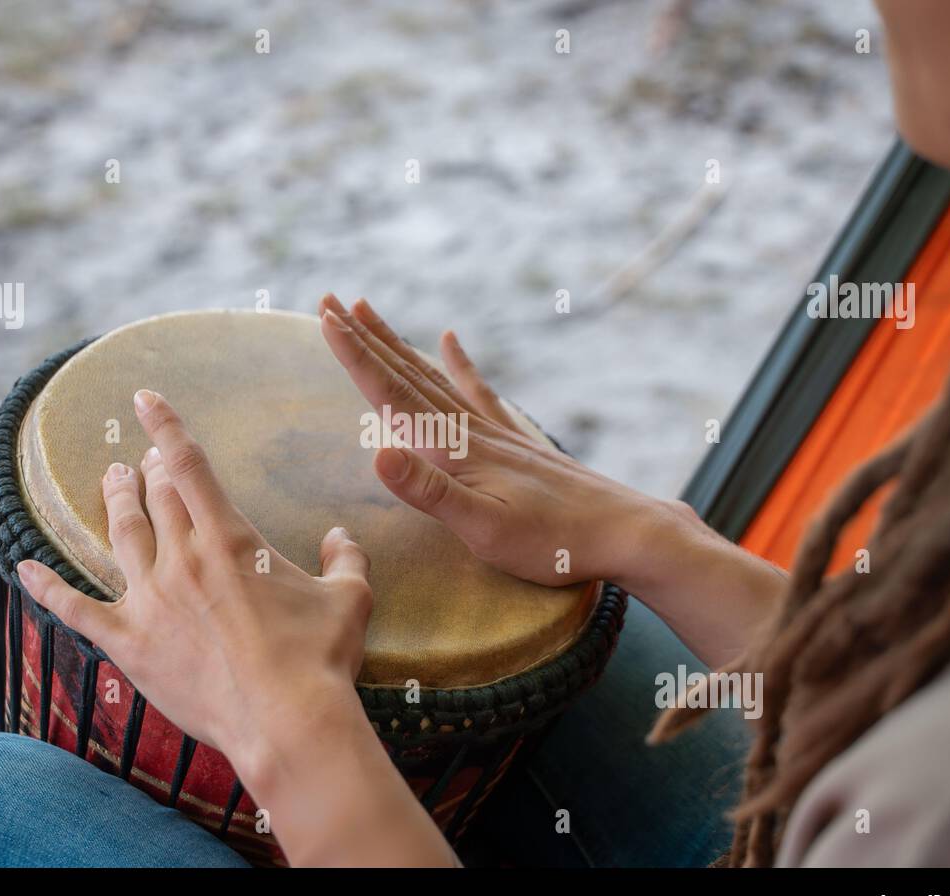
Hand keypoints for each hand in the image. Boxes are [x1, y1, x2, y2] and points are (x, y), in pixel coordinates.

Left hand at [17, 389, 456, 866]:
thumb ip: (345, 559)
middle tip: (143, 456)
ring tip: (110, 480)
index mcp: (230, 538)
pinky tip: (24, 568)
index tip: (144, 398)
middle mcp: (183, 558)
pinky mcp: (128, 644)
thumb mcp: (349, 598)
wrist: (286, 721)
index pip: (190, 465)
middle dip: (149, 468)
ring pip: (121, 536)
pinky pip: (75, 609)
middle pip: (156, 496)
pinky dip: (47, 588)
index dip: (165, 426)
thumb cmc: (320, 658)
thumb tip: (342, 538)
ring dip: (115, 502)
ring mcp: (150, 600)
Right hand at [318, 294, 787, 668]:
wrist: (624, 532)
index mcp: (454, 450)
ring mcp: (495, 431)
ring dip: (397, 344)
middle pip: (405, 374)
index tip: (325, 317)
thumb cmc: (552, 541)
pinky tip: (452, 339)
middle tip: (330, 299)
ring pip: (433, 376)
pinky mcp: (515, 441)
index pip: (392, 394)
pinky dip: (460, 363)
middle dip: (364, 338)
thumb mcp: (483, 527)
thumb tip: (377, 453)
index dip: (355, 357)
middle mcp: (470, 430)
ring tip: (370, 311)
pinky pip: (478, 390)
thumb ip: (429, 491)